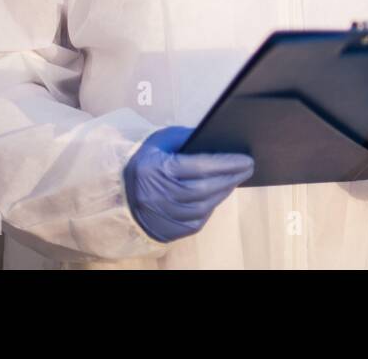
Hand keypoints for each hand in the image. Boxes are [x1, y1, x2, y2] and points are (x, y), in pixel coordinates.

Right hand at [123, 126, 253, 242]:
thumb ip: (189, 138)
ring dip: (222, 194)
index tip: (246, 159)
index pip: (200, 167)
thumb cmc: (147, 159)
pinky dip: (208, 211)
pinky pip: (193, 223)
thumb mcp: (163, 140)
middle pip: (204, 189)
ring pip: (201, 208)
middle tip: (247, 169)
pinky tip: (216, 198)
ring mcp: (160, 215)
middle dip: (230, 179)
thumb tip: (220, 138)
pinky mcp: (163, 229)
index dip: (226, 164)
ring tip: (234, 181)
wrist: (119, 188)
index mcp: (158, 168)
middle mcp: (158, 194)